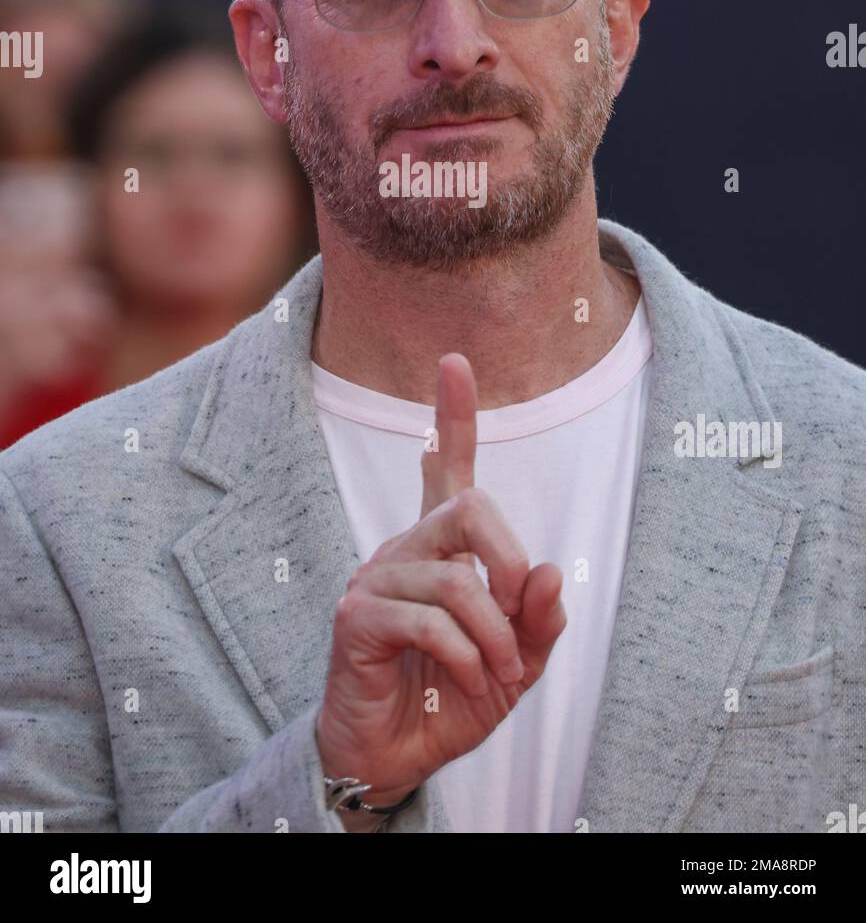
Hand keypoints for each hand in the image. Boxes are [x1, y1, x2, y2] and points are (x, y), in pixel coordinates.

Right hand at [315, 353, 566, 825]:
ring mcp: (377, 577)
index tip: (455, 362)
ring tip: (501, 674)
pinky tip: (473, 682)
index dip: (453, 414)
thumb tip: (546, 569)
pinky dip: (468, 658)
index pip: (450, 469)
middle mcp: (406, 548)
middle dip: (509, 558)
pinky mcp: (356, 615)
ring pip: (456, 578)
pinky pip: (429, 620)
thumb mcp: (516, 663)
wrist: (395, 756)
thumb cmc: (451, 698)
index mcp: (443, 549)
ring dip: (495, 637)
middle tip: (521, 614)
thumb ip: (536, 620)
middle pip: (470, 506)